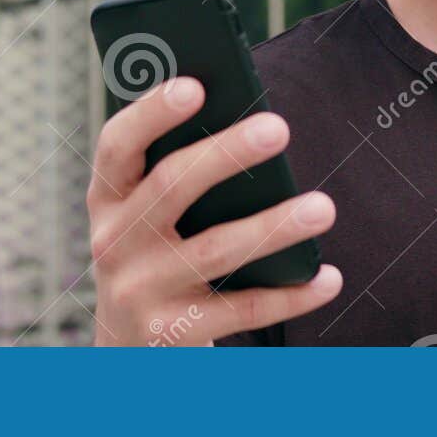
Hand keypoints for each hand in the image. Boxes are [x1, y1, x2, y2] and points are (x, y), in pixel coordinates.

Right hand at [87, 76, 341, 345]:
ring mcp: (138, 291)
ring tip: (323, 208)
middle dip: (226, 154)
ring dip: (273, 226)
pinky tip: (328, 278)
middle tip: (279, 127)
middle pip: (170, 186)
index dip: (152, 113)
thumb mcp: (145, 216)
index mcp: (108, 198)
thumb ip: (175, 171)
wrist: (127, 350)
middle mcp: (113, 241)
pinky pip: (241, 309)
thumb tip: (248, 121)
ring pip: (215, 249)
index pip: (117, 146)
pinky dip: (290, 295)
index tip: (196, 86)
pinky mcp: (170, 333)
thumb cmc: (155, 256)